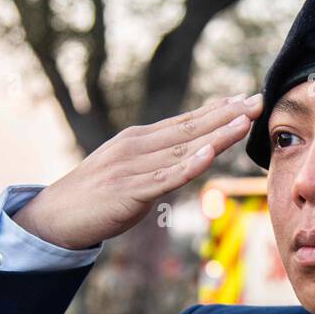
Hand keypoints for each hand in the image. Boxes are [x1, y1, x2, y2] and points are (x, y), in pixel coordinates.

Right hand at [14, 92, 263, 249]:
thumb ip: (156, 163)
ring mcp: (133, 167)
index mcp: (138, 139)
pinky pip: (166, 178)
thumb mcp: (128, 171)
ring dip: (217, 134)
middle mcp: (138, 146)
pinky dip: (190, 164)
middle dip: (227, 114)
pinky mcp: (130, 191)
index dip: (217, 109)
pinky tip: (210, 153)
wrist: (56, 216)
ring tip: (245, 121)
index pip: (185, 121)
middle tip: (258, 100)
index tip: (245, 97)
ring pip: (184, 149)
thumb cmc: (95, 196)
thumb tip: (187, 157)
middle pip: (191, 128)